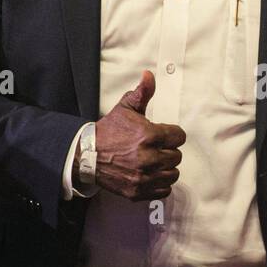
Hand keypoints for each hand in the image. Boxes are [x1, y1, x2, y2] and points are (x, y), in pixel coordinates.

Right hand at [92, 70, 185, 199]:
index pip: (179, 137)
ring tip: (155, 162)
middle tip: (156, 148)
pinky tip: (151, 175)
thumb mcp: (125, 109)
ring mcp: (144, 177)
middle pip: (177, 156)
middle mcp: (149, 158)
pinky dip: (160, 184)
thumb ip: (142, 93)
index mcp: (149, 135)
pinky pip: (164, 190)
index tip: (164, 135)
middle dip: (168, 150)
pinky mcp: (138, 191)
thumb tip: (149, 75)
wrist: (87, 155)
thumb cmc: (108, 132)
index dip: (172, 134)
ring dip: (166, 168)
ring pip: (173, 174)